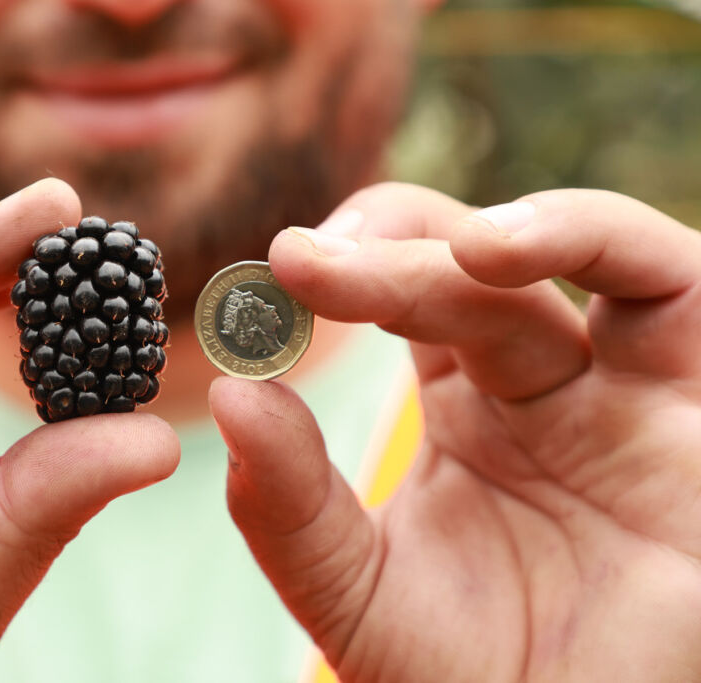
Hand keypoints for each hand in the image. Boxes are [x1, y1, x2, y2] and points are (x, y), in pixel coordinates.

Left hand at [210, 183, 700, 680]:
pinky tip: (504, 250)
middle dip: (390, 258)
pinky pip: (680, 291)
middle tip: (304, 262)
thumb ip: (287, 501)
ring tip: (439, 246)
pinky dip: (604, 244)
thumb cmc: (464, 674)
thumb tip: (230, 392)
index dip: (345, 270)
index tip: (269, 277)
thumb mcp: (351, 586)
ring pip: (599, 254)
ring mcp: (632, 395)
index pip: (410, 293)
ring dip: (521, 225)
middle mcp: (550, 384)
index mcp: (469, 405)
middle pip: (478, 274)